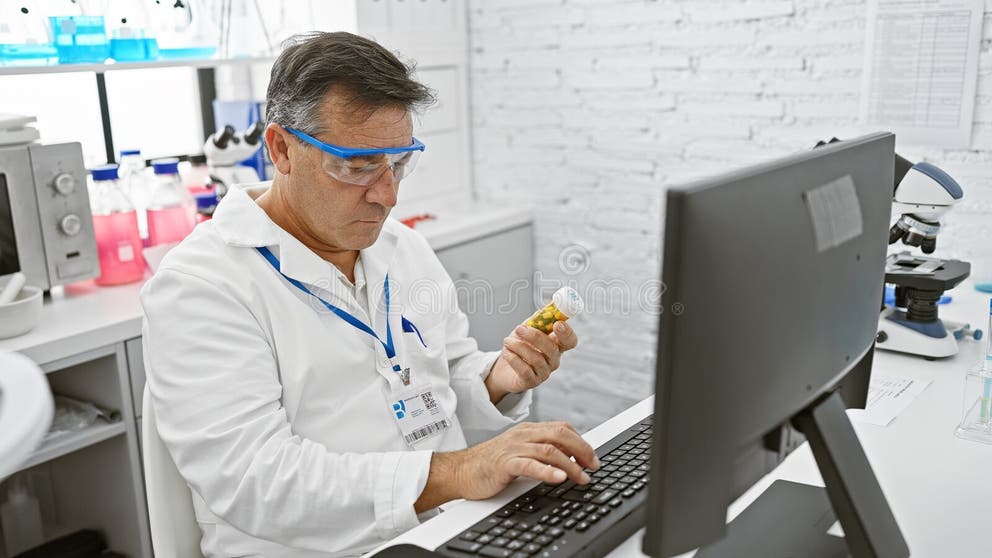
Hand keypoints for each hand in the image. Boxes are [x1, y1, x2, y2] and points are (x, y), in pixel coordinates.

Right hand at [415, 422, 599, 510]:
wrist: (461, 471)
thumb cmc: (490, 465)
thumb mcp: (520, 454)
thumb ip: (540, 454)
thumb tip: (568, 462)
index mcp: (528, 431)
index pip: (561, 428)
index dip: (581, 441)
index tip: (592, 458)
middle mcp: (523, 435)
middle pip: (560, 434)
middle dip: (582, 450)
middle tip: (593, 466)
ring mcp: (514, 447)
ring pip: (549, 450)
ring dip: (571, 465)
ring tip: (582, 477)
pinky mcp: (505, 463)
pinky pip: (530, 465)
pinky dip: (547, 471)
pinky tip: (559, 478)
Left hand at [486, 321, 578, 401]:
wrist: (503, 368)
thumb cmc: (519, 346)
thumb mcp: (527, 329)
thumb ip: (538, 319)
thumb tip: (549, 305)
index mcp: (556, 345)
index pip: (570, 341)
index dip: (567, 333)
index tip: (557, 324)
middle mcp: (553, 360)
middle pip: (552, 349)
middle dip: (535, 337)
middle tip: (519, 328)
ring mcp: (543, 373)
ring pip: (536, 359)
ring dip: (518, 346)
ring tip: (507, 341)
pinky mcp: (531, 382)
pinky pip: (524, 370)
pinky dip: (513, 359)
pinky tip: (506, 352)